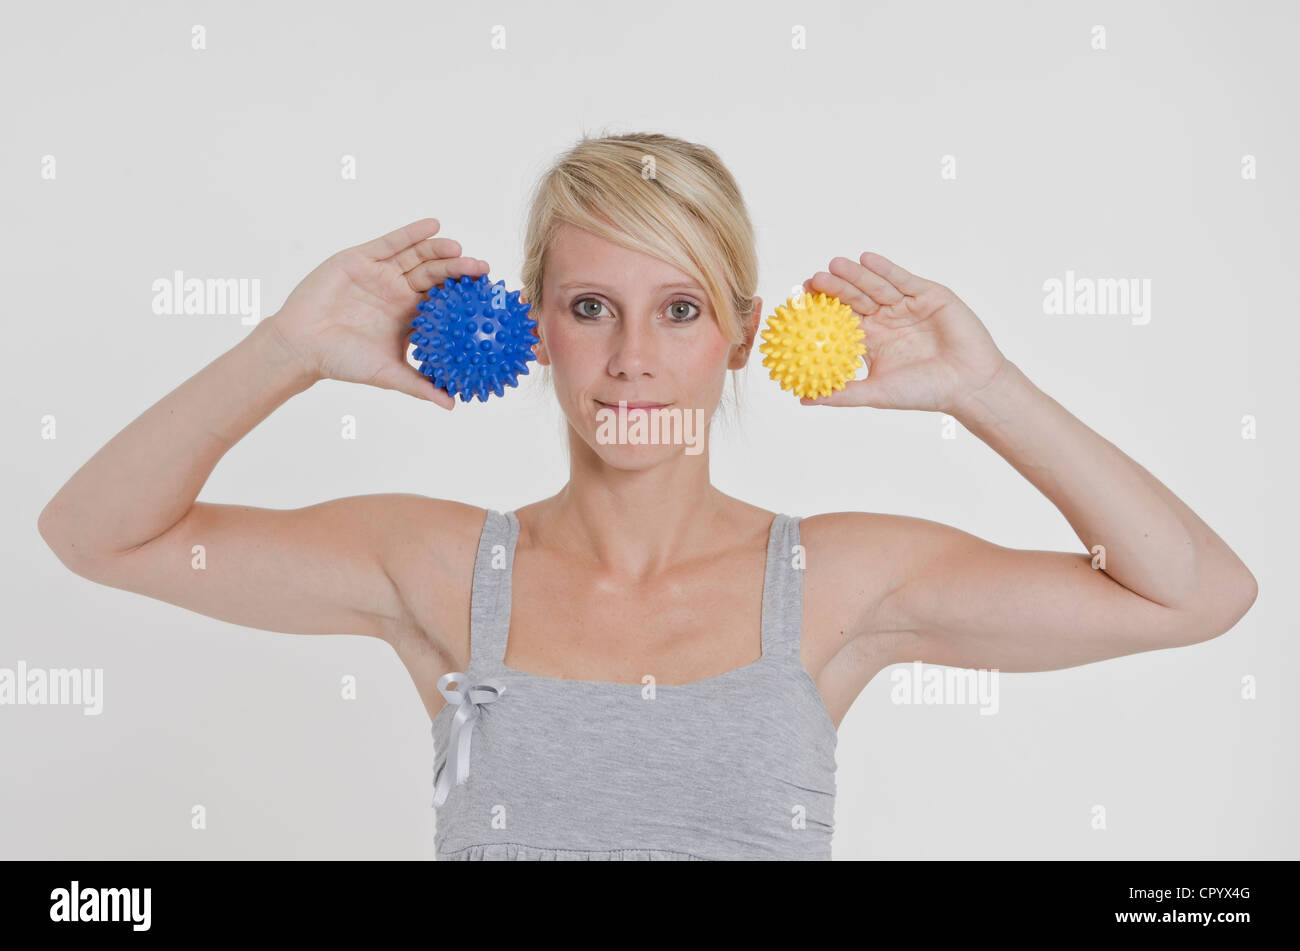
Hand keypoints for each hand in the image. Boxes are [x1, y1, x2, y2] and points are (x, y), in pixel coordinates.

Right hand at [263, 218, 489, 409]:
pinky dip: (411, 233)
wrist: (301, 346)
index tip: (489, 297)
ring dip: (438, 250)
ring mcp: (380, 273)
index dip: (465, 296)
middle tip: (482, 270)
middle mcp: (398, 291)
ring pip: (416, 256)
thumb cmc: (342, 361)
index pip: (444, 300)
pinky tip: (433, 225)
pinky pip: (390, 242)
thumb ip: (420, 385)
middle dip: (460, 271)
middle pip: (435, 275)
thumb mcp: (388, 374)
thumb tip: (452, 405)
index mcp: (409, 314)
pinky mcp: (360, 258)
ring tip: (458, 249)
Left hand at [798, 252, 1007, 414]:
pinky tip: (867, 259)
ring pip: (876, 286)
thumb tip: (803, 400)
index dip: (821, 311)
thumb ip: (843, 393)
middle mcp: (887, 319)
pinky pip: (903, 280)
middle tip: (813, 280)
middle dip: (834, 288)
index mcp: (872, 339)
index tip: (800, 304)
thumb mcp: (877, 392)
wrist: (968, 385)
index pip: (841, 319)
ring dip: (855, 275)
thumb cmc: (924, 392)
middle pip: (855, 298)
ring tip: (834, 265)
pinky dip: (886, 269)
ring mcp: (907, 306)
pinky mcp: (929, 295)